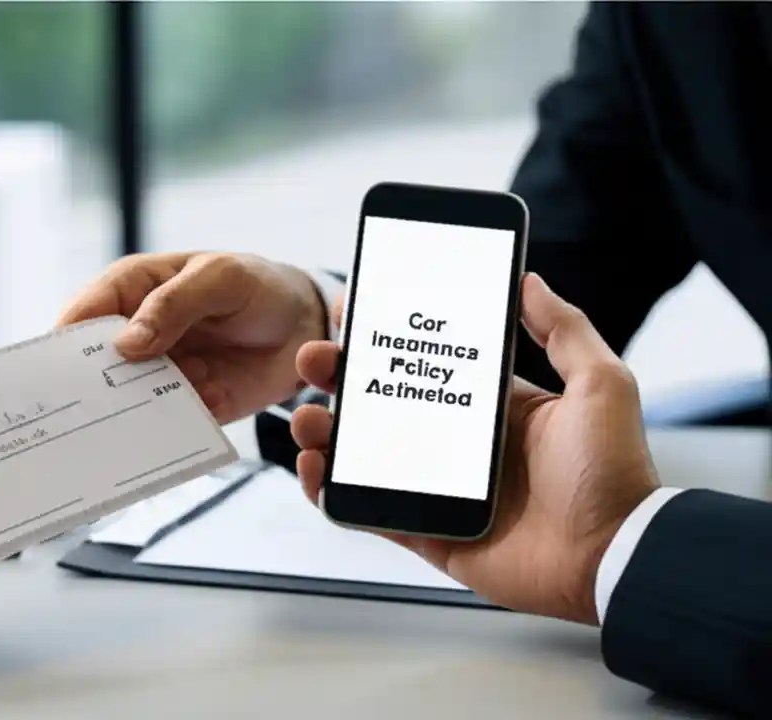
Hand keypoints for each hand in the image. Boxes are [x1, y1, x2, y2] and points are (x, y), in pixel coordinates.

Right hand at [59, 252, 328, 423]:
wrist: (305, 325)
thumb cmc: (256, 285)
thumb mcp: (219, 280)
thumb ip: (174, 305)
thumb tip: (126, 343)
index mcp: (131, 292)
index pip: (82, 317)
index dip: (61, 345)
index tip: (45, 377)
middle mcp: (136, 337)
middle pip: (92, 368)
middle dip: (80, 393)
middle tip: (63, 423)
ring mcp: (157, 375)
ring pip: (122, 405)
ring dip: (115, 424)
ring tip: (101, 448)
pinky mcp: (185, 407)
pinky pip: (161, 428)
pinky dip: (154, 441)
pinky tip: (147, 455)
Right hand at [291, 274, 658, 623]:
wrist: (614, 557)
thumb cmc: (613, 473)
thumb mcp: (600, 384)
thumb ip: (563, 329)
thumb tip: (527, 278)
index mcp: (492, 406)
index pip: (424, 363)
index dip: (385, 340)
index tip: (351, 312)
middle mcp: (460, 444)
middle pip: (380, 404)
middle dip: (339, 378)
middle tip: (315, 360)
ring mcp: (438, 489)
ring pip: (362, 455)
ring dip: (325, 433)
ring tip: (307, 419)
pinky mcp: (427, 532)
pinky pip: (367, 511)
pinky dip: (333, 493)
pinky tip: (316, 470)